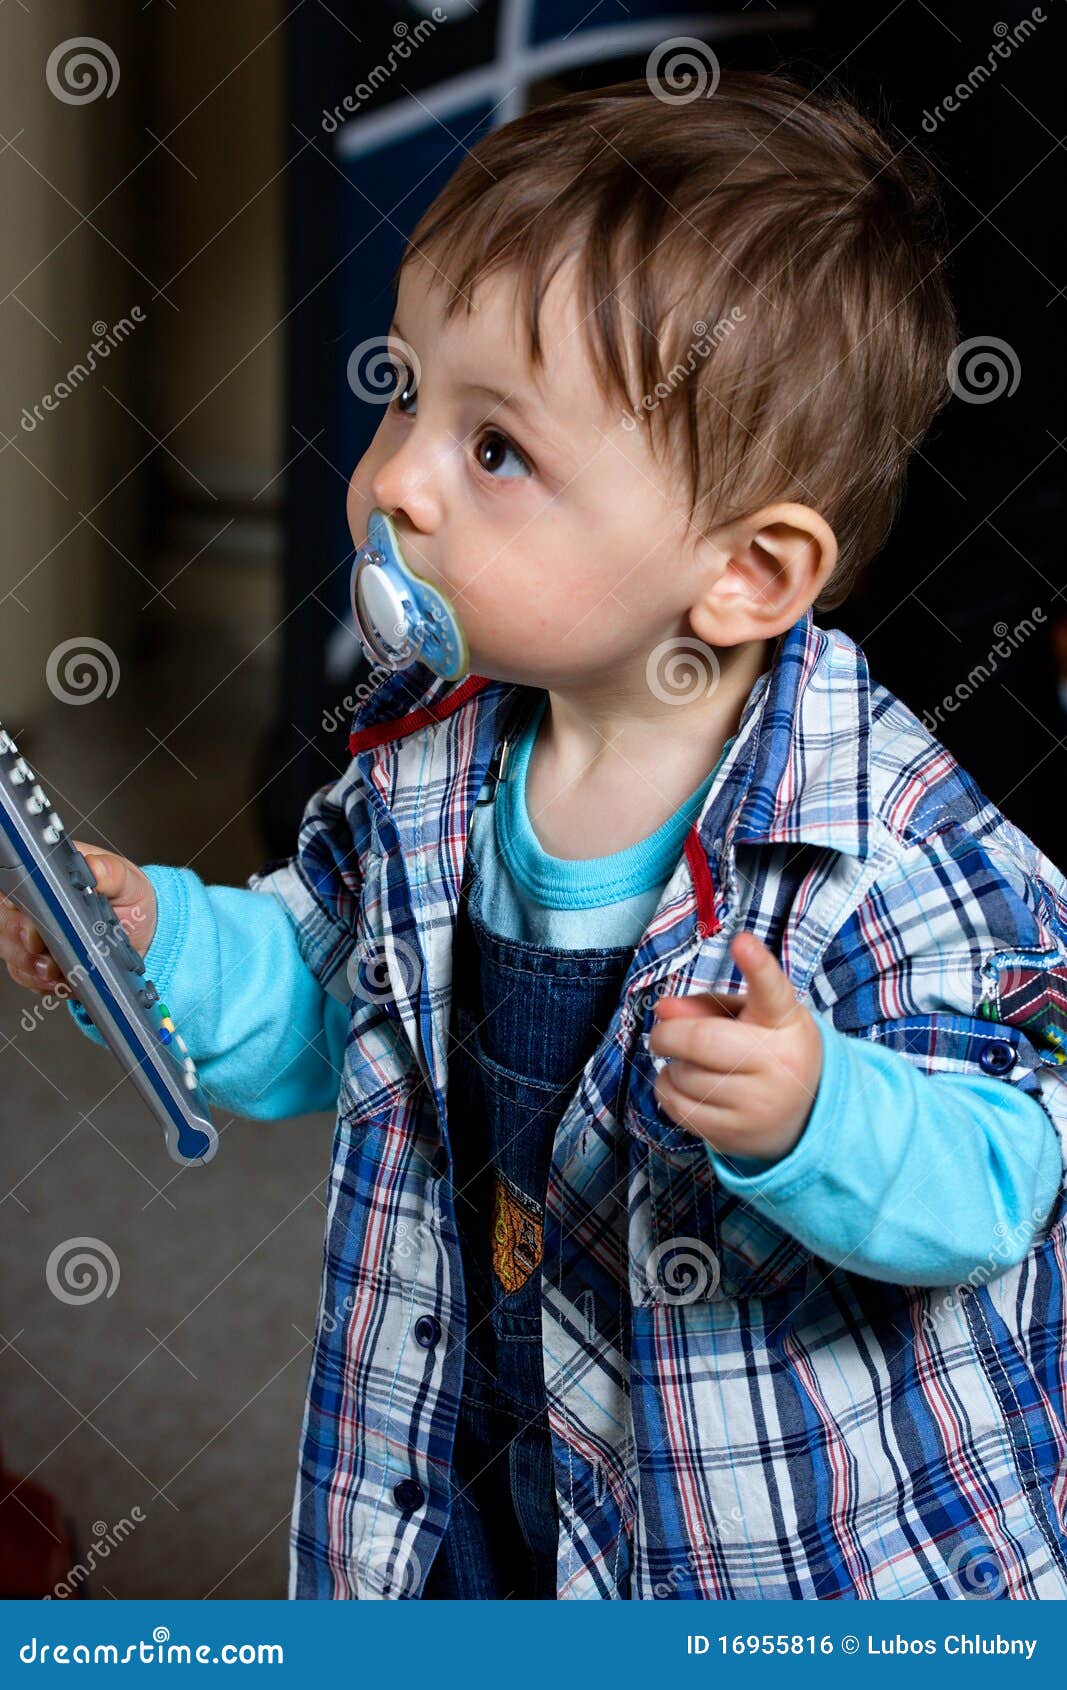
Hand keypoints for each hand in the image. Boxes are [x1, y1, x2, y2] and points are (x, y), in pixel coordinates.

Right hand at [0, 843, 156, 1002]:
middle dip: (22, 946)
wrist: (142, 934)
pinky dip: (41, 983)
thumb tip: (93, 867)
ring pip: (11, 953)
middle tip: (47, 959)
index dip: (20, 908)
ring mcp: (34, 933)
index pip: (19, 886)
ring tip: (56, 974)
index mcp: (50, 876)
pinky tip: (62, 982)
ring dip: (31, 968)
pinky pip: (25, 975)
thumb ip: (111, 872)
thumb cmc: (130, 900)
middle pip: (7, 924)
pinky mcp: (39, 960)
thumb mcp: (128, 881)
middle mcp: (35, 903)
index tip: (35, 928)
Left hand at [648, 930, 822, 1162]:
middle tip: (662, 1032)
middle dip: (668, 1034)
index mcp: (784, 1022)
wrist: (802, 1116)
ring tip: (687, 1063)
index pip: (771, 991)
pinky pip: (678, 1108)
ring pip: (684, 1077)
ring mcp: (757, 1104)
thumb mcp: (750, 1018)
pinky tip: (683, 1085)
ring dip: (670, 1066)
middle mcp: (777, 1063)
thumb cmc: (767, 1051)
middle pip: (702, 1041)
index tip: (742, 942)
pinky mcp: (735, 1135)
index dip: (757, 965)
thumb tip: (663, 1009)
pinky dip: (667, 1091)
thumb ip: (708, 1006)